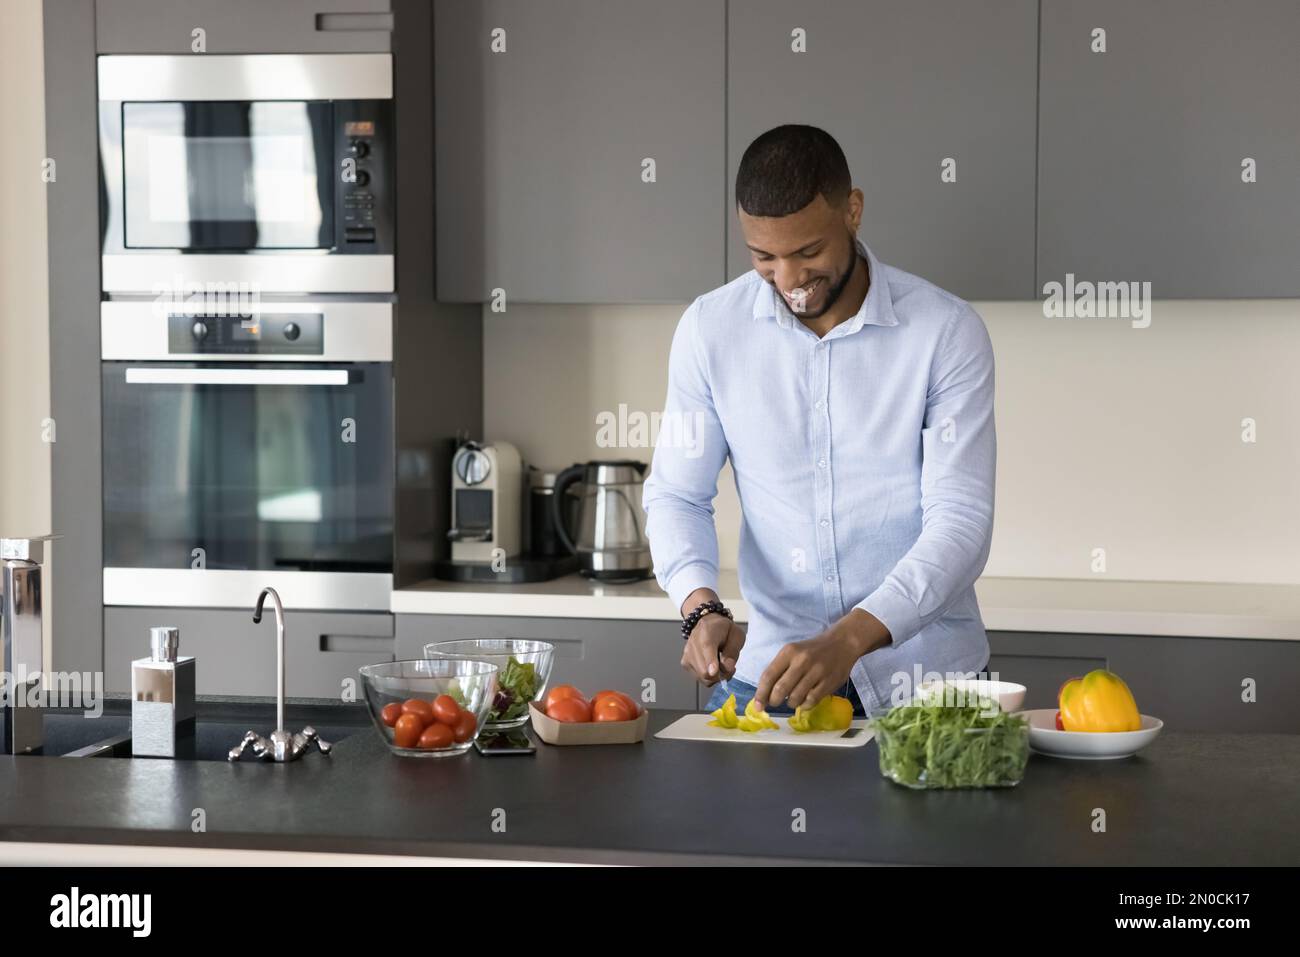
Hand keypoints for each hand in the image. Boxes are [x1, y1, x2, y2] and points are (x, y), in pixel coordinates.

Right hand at [679, 590, 744, 685]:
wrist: (707, 623)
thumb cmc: (723, 629)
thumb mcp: (736, 635)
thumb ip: (733, 652)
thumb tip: (727, 668)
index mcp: (707, 632)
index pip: (707, 648)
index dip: (711, 663)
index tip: (714, 671)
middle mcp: (693, 643)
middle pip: (705, 671)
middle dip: (720, 675)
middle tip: (729, 667)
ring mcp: (687, 654)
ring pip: (702, 677)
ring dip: (715, 676)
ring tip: (721, 664)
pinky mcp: (685, 662)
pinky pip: (699, 678)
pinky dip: (708, 676)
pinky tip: (712, 665)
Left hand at [754, 610, 889, 710]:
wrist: (842, 643)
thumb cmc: (812, 650)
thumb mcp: (793, 652)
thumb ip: (779, 670)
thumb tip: (764, 694)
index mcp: (789, 652)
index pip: (769, 676)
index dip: (760, 693)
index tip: (757, 706)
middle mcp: (802, 661)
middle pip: (781, 689)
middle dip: (774, 701)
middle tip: (775, 703)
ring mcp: (816, 672)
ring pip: (795, 697)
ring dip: (790, 703)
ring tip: (792, 700)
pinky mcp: (829, 682)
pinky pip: (811, 701)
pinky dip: (804, 705)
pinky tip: (805, 701)